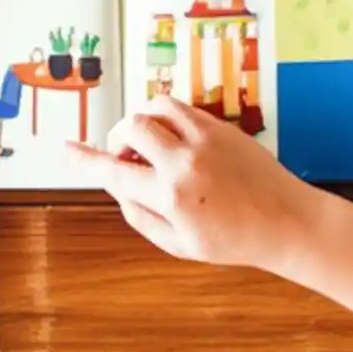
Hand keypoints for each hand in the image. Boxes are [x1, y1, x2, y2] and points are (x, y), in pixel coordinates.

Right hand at [65, 96, 316, 269]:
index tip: (65, 150)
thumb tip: (118, 189)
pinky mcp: (222, 127)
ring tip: (149, 143)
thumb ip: (141, 217)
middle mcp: (185, 162)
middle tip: (125, 156)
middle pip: (132, 128)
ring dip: (143, 120)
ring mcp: (206, 139)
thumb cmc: (235, 240)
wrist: (287, 222)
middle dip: (118, 138)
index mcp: (170, 196)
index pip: (114, 172)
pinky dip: (168, 118)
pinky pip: (183, 108)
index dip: (84, 160)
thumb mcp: (179, 245)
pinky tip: (174, 139)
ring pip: (157, 106)